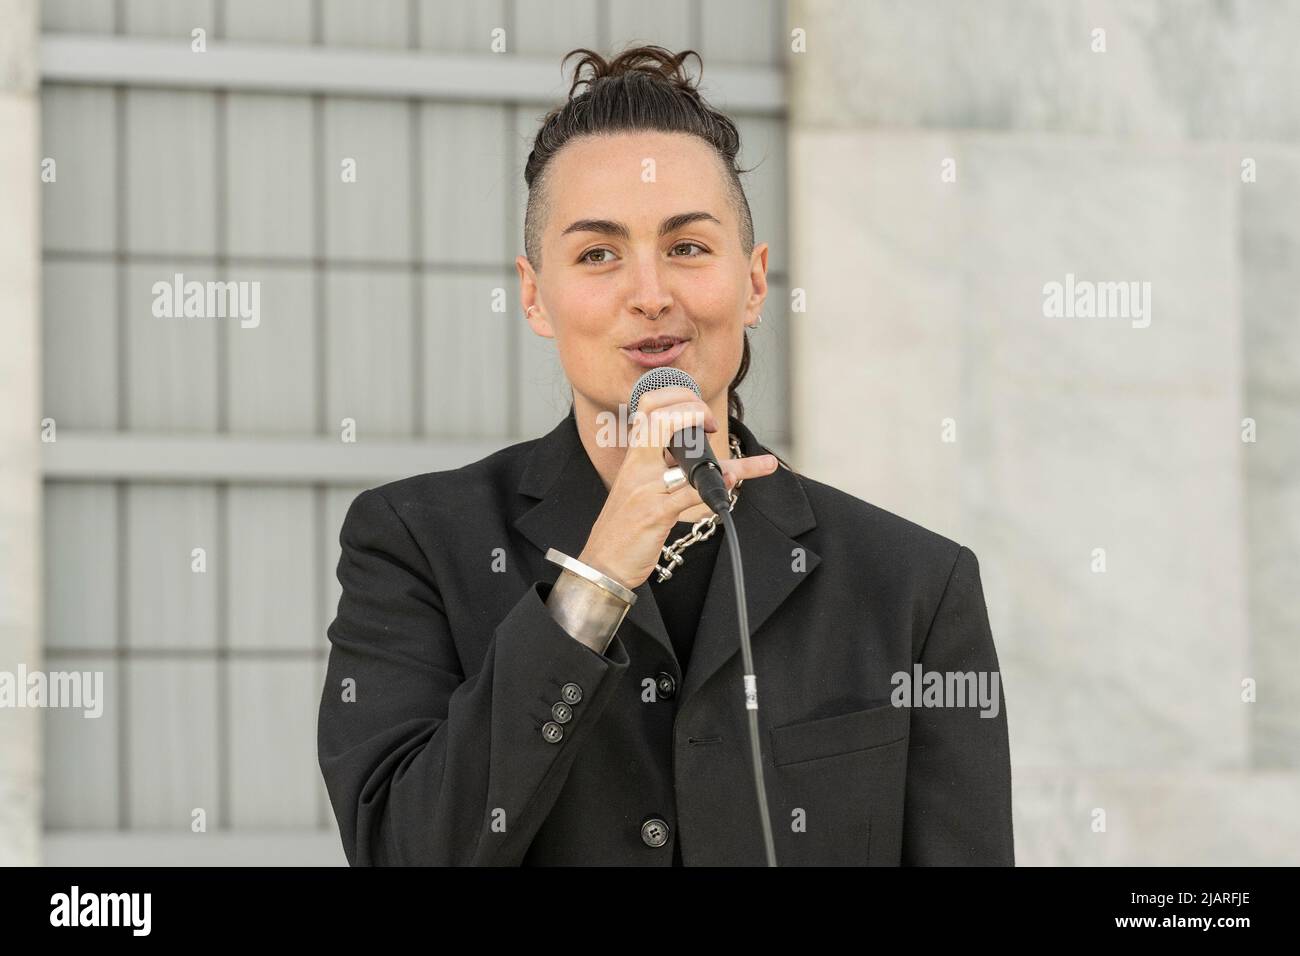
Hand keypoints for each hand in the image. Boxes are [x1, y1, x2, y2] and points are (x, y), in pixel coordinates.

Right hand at [577, 386, 779, 589]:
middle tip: (711, 425)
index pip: (649, 406)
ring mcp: (645, 489)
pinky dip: (714, 488)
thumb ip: (667, 469)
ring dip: (717, 456)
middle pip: (658, 417)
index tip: (702, 414)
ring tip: (749, 464)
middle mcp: (637, 467)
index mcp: (635, 456)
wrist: (602, 564)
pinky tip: (731, 484)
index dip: (677, 398)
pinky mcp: (654, 514)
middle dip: (691, 408)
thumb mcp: (640, 489)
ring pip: (678, 456)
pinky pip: (688, 496)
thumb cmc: (625, 526)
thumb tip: (709, 459)